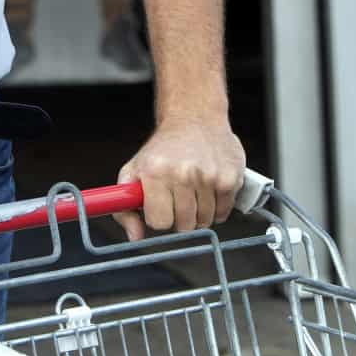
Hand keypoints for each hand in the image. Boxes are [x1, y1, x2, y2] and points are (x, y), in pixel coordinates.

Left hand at [112, 116, 246, 241]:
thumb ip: (125, 207)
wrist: (194, 118)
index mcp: (155, 172)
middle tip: (177, 198)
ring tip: (193, 192)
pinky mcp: (230, 178)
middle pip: (183, 225)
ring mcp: (208, 176)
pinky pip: (223, 213)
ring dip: (198, 214)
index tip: (160, 206)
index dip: (159, 217)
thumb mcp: (134, 171)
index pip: (158, 222)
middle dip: (179, 217)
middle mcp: (182, 173)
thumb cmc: (163, 149)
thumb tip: (134, 237)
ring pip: (204, 222)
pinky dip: (216, 209)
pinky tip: (208, 190)